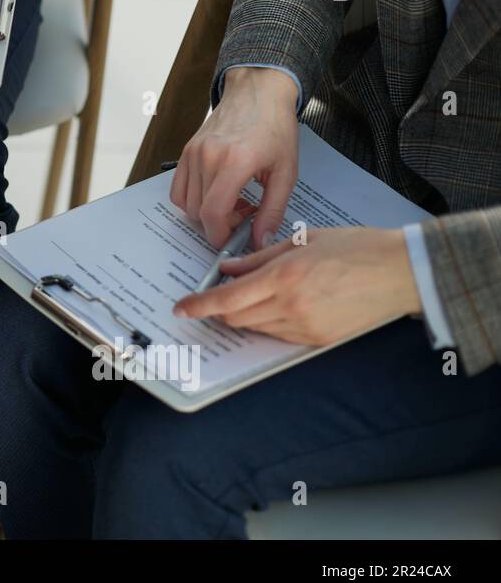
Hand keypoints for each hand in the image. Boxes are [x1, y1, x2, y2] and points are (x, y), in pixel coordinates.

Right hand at [171, 66, 298, 247]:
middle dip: (219, 225)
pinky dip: (192, 200)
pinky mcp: (186, 151)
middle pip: (198, 212)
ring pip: (187, 204)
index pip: (213, 213)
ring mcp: (193, 153)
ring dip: (207, 213)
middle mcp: (207, 157)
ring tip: (233, 201)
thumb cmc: (276, 128)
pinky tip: (215, 193)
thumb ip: (273, 210)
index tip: (234, 240)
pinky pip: (178, 189)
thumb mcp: (286, 172)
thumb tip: (261, 241)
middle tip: (244, 215)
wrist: (258, 92)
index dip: (220, 235)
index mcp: (234, 161)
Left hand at [173, 227, 420, 344]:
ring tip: (258, 294)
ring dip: (245, 315)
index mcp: (284, 277)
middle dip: (220, 310)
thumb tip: (227, 268)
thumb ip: (258, 258)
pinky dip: (269, 322)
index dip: (199, 306)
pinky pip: (279, 335)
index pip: (227, 300)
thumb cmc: (356, 248)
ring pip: (256, 328)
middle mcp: (291, 307)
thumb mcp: (301, 242)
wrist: (402, 272)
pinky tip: (281, 304)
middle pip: (235, 319)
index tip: (181, 308)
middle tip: (219, 294)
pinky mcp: (318, 340)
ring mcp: (305, 328)